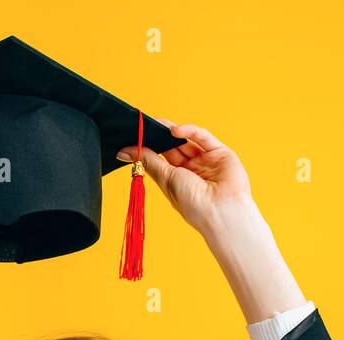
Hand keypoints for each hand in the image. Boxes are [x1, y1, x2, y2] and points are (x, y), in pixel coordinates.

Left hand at [117, 120, 250, 236]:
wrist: (220, 210)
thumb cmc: (192, 203)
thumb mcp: (166, 179)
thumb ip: (148, 161)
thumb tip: (123, 152)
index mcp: (177, 180)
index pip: (161, 158)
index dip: (148, 147)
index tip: (133, 137)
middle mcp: (192, 169)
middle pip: (173, 146)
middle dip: (159, 136)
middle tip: (145, 126)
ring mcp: (206, 160)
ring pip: (187, 139)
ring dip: (171, 131)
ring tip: (157, 124)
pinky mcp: (220, 152)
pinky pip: (203, 137)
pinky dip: (189, 131)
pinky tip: (174, 131)